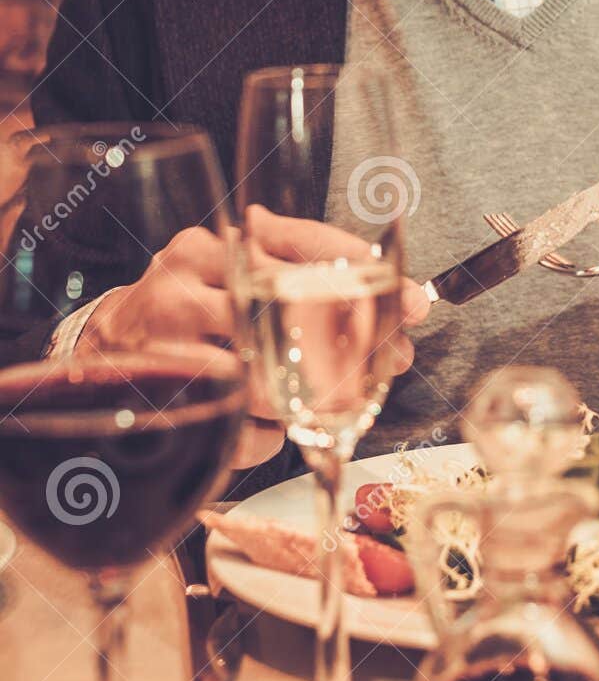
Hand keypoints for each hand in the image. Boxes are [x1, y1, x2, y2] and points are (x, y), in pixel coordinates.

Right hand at [83, 208, 429, 397]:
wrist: (101, 357)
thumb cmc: (190, 316)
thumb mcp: (234, 280)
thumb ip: (304, 280)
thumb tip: (409, 304)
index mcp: (213, 247)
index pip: (302, 245)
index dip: (366, 274)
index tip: (414, 302)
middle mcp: (186, 284)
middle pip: (291, 312)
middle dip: (354, 345)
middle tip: (389, 365)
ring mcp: (166, 341)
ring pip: (266, 380)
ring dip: (305, 400)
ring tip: (317, 400)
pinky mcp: (158, 399)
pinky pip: (237, 429)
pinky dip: (262, 436)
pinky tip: (258, 424)